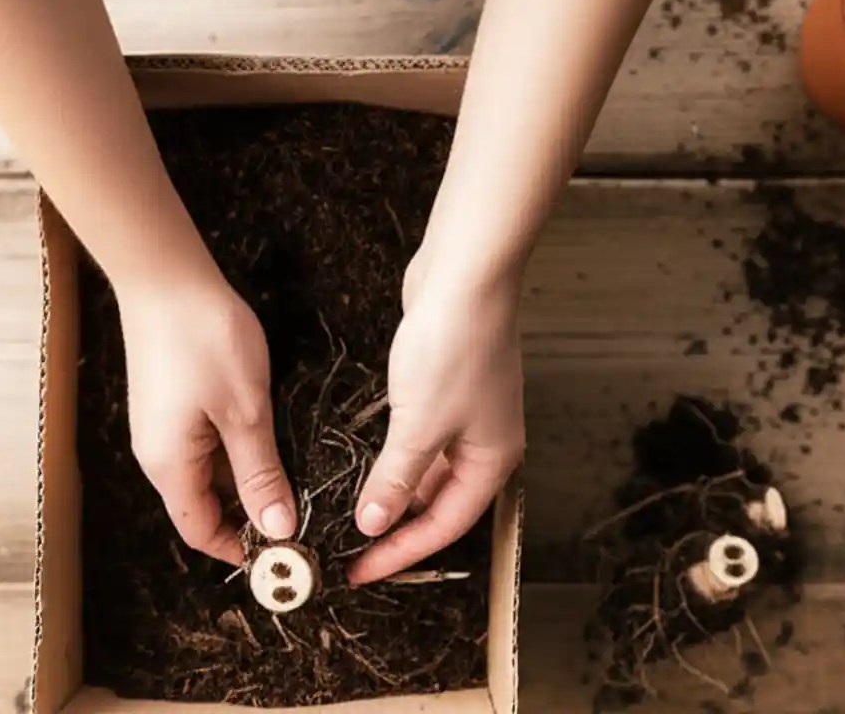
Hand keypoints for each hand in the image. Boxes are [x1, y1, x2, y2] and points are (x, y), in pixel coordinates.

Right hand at [118, 273, 296, 565]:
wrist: (166, 276)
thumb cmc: (203, 338)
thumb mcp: (245, 412)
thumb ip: (260, 474)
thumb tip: (277, 528)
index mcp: (170, 466)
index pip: (201, 532)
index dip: (241, 551)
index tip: (286, 558)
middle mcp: (160, 454)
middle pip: (204, 507)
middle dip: (250, 520)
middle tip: (303, 523)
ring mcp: (165, 427)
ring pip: (209, 476)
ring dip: (248, 487)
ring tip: (297, 488)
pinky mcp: (175, 404)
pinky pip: (207, 447)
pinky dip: (239, 457)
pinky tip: (274, 447)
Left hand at [349, 256, 525, 583]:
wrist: (466, 273)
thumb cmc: (456, 345)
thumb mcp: (419, 425)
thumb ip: (395, 479)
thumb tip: (374, 524)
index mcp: (493, 460)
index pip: (445, 526)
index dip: (401, 553)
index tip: (361, 570)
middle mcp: (487, 442)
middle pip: (439, 503)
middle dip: (396, 526)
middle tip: (351, 546)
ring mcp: (469, 413)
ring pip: (428, 470)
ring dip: (393, 490)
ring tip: (352, 510)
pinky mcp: (447, 387)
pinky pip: (420, 438)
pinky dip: (394, 455)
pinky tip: (365, 460)